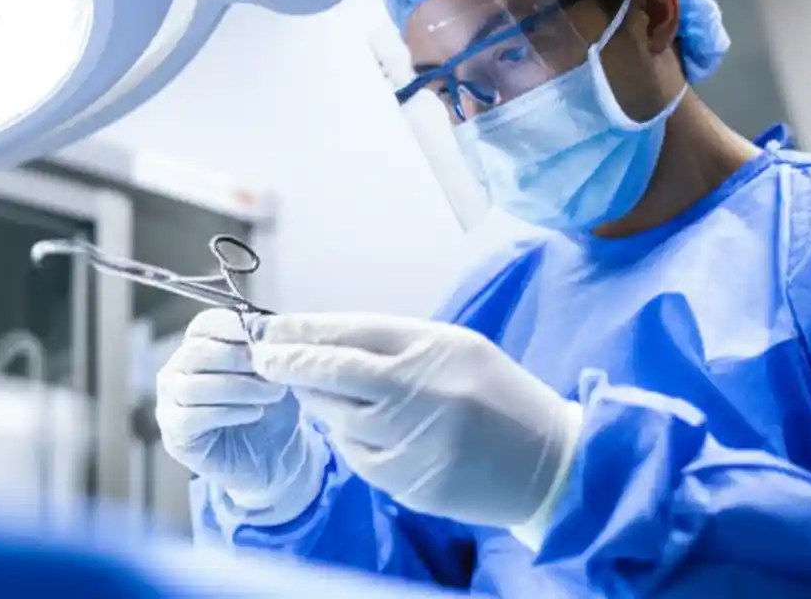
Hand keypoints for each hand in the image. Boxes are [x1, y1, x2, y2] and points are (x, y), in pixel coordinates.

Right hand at [156, 309, 327, 523]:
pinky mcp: (175, 435)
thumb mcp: (277, 372)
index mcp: (200, 346)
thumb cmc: (274, 408)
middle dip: (239, 358)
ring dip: (239, 387)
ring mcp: (170, 402)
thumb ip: (268, 349)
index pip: (204, 324)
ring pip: (192, 386)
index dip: (229, 325)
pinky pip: (191, 417)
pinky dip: (227, 412)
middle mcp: (178, 370)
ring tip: (272, 394)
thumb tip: (266, 328)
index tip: (259, 332)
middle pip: (196, 352)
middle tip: (273, 369)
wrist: (278, 458)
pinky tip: (253, 413)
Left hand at [250, 313, 582, 531]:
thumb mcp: (456, 350)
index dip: (305, 331)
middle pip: (332, 373)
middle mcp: (418, 394)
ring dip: (321, 403)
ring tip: (323, 392)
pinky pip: (358, 457)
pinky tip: (368, 431)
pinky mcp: (408, 482)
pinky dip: (352, 440)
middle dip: (289, 363)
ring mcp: (411, 442)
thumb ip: (395, 345)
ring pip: (338, 417)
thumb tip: (325, 342)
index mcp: (433, 350)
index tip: (271, 328)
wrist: (549, 464)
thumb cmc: (498, 396)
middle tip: (261, 357)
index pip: (351, 334)